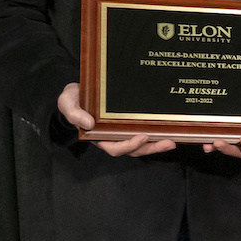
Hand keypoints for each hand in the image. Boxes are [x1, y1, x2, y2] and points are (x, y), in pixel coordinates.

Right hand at [58, 81, 175, 156]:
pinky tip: (170, 131)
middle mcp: (112, 137)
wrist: (79, 90)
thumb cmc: (73, 99)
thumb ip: (74, 114)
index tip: (142, 136)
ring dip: (157, 144)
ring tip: (172, 141)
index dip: (129, 145)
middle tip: (168, 142)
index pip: (115, 148)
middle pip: (134, 149)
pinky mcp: (130, 124)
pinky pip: (144, 132)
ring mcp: (122, 131)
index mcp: (98, 137)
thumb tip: (89, 124)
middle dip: (150, 148)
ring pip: (142, 144)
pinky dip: (156, 134)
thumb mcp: (67, 104)